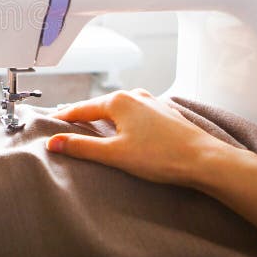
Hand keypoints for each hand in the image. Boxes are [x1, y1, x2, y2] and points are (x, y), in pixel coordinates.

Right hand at [46, 89, 235, 186]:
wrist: (206, 160)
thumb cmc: (163, 156)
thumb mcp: (115, 154)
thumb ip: (81, 148)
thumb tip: (54, 143)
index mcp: (119, 101)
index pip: (80, 109)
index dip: (63, 118)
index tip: (49, 125)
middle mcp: (134, 96)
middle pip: (98, 106)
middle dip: (82, 117)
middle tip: (66, 129)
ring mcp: (151, 102)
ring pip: (117, 109)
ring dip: (103, 119)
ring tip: (92, 131)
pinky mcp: (163, 113)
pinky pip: (133, 114)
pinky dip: (121, 122)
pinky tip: (123, 134)